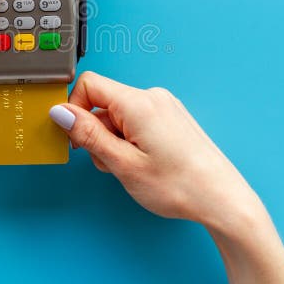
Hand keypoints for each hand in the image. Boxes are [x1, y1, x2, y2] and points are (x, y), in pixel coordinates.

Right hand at [49, 72, 283, 283]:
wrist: (222, 199)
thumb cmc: (180, 185)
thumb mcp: (123, 164)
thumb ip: (88, 134)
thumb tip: (60, 112)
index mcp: (138, 103)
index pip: (89, 84)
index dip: (75, 109)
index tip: (75, 137)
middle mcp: (153, 97)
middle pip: (103, 102)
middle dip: (96, 132)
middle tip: (109, 163)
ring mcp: (164, 107)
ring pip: (118, 115)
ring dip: (113, 140)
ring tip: (130, 168)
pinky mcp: (171, 118)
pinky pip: (136, 121)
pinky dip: (129, 140)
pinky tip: (142, 164)